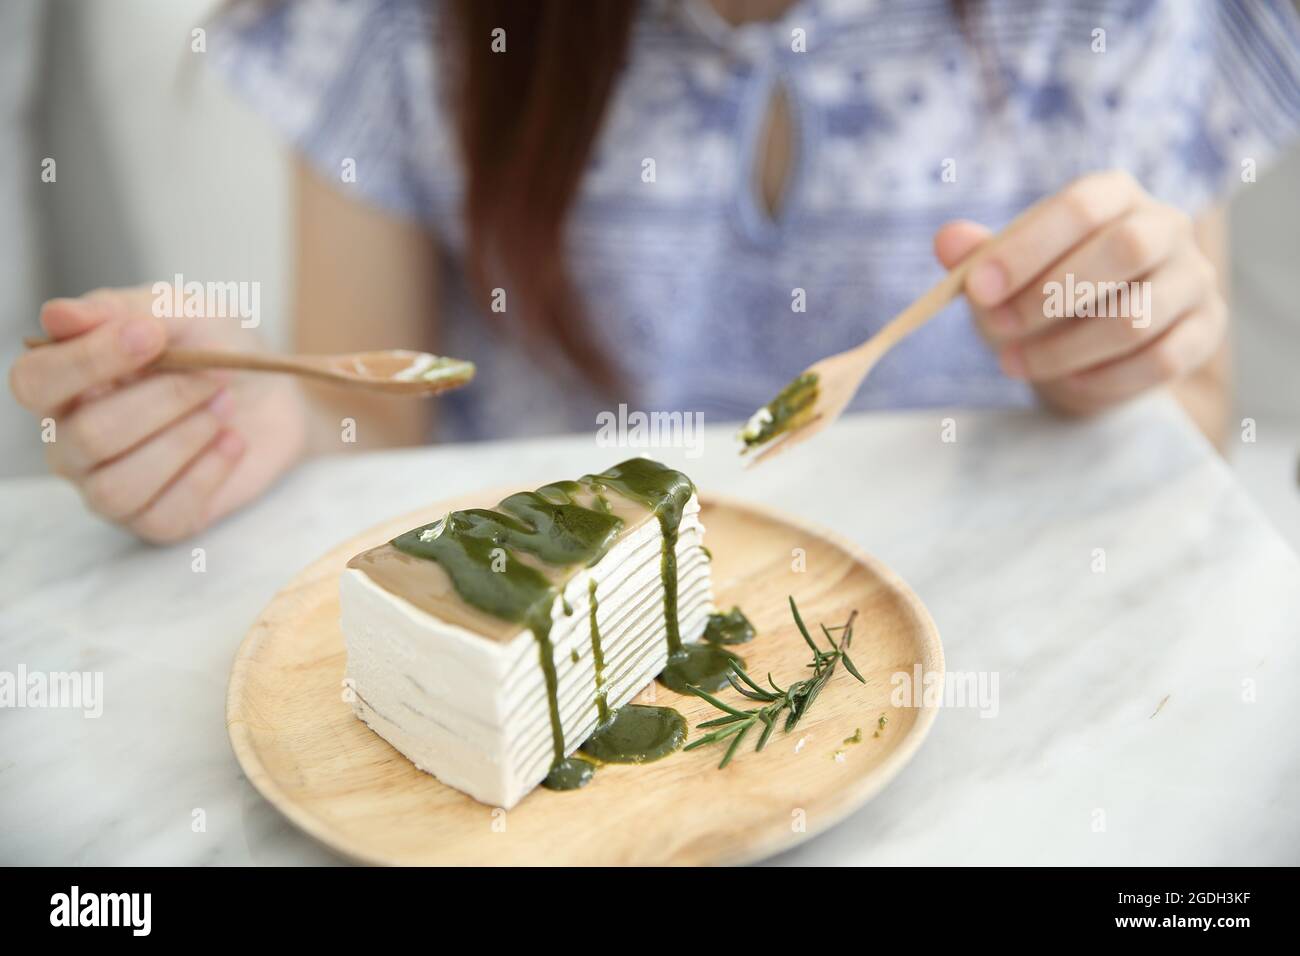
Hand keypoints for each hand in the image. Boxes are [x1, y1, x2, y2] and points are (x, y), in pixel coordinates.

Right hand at [9, 287, 306, 542]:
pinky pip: (164, 516)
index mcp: (62, 386)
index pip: (35, 382)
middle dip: (164, 400)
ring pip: (119, 486)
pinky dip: (207, 474)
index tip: (150, 334)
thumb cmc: (214, 348)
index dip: (87, 360)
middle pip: (88, 437)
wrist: (276, 392)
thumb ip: (121, 310)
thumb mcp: (179, 312)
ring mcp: (108, 488)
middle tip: (214, 375)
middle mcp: (71, 442)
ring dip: (184, 440)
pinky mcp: (155, 521)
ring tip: (224, 406)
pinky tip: (233, 442)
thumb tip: (57, 315)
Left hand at [934, 170, 1226, 414]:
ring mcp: (1194, 276)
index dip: (1026, 248)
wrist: (1090, 343)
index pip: (1079, 207)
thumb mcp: (1004, 274)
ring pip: (1138, 316)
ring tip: (1015, 364)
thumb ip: (978, 256)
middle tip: (998, 329)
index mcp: (1114, 194)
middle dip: (1049, 297)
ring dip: (1065, 349)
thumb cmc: (1041, 293)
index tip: (976, 289)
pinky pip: (1160, 360)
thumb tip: (947, 241)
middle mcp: (1165, 225)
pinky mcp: (1206, 328)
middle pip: (1124, 251)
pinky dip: (1104, 378)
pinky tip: (1068, 382)